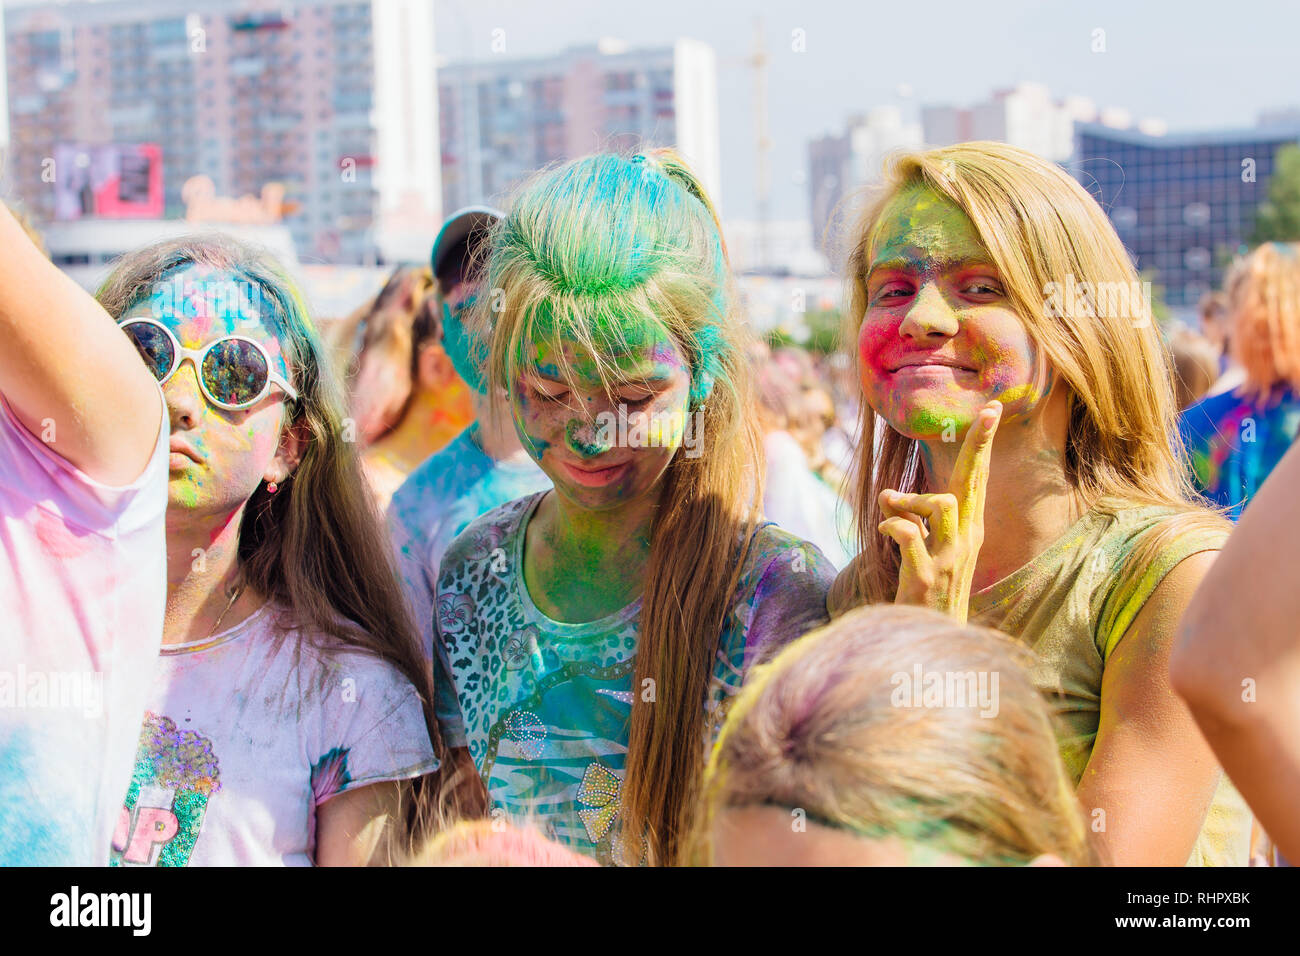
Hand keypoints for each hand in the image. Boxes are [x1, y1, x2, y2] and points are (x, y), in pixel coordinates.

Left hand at [879, 401, 1001, 621]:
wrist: (930, 640)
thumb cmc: (925, 592)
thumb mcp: (922, 549)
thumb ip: (909, 518)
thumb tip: (889, 495)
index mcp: (968, 531)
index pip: (976, 480)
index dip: (982, 445)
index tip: (993, 409)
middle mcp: (966, 540)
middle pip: (972, 482)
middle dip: (978, 445)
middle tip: (988, 411)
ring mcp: (950, 558)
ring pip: (943, 503)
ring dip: (912, 499)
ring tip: (892, 508)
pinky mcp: (928, 575)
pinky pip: (909, 534)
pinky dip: (892, 526)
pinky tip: (886, 533)